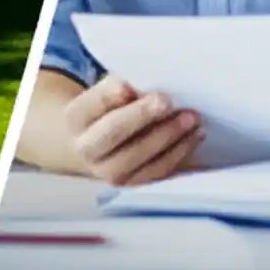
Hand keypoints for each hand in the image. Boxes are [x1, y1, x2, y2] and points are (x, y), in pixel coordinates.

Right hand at [61, 75, 204, 185]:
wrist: (95, 144)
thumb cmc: (108, 109)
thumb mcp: (105, 93)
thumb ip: (120, 88)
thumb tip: (147, 86)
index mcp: (74, 118)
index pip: (89, 105)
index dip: (108, 96)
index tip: (127, 85)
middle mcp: (86, 149)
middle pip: (112, 133)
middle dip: (141, 116)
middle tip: (166, 101)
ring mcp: (108, 172)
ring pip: (138, 156)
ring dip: (168, 135)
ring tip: (191, 118)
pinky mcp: (132, 184)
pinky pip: (157, 171)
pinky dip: (179, 153)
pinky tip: (194, 135)